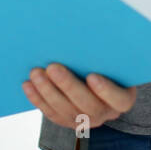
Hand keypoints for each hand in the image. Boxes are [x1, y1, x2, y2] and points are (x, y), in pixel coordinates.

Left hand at [22, 63, 136, 129]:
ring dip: (48, 91)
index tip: (92, 76)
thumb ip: (104, 54)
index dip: (106, 90)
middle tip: (52, 67)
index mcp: (123, 98)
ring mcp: (85, 120)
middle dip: (68, 86)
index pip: (119, 99)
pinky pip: (51, 113)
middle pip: (87, 105)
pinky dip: (38, 99)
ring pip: (65, 111)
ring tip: (36, 72)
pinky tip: (27, 84)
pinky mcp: (66, 121)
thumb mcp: (111, 61)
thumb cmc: (106, 64)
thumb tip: (87, 28)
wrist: (96, 79)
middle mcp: (105, 113)